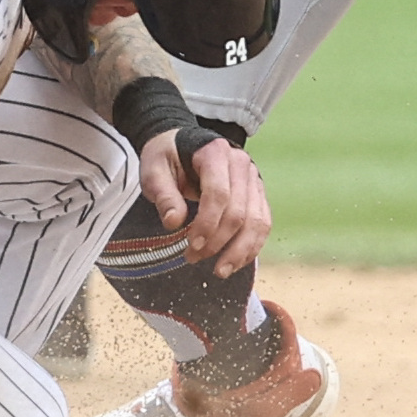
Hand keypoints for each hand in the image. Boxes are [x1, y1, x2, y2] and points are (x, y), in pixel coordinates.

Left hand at [139, 129, 270, 274]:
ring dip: (240, 251)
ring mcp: (253, 179)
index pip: (219, 193)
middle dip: (218, 242)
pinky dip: (251, 246)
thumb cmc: (167, 157)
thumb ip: (163, 194)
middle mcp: (241, 164)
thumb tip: (174, 223)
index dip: (207, 223)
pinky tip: (235, 262)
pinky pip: (263, 223)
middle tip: (192, 258)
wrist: (183, 144)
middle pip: (239, 212)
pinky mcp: (257, 194)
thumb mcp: (154, 169)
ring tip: (220, 272)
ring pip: (257, 221)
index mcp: (215, 152)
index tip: (191, 245)